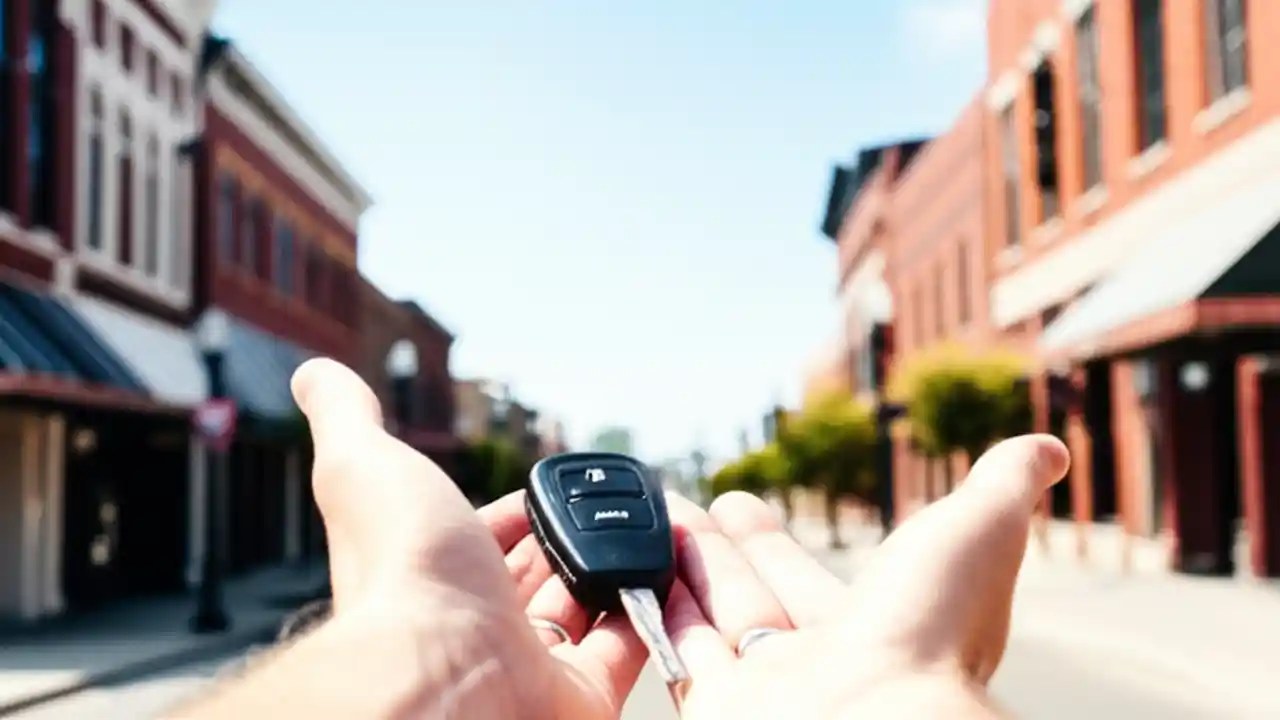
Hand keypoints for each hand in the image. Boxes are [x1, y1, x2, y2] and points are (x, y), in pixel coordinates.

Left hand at [291, 359, 645, 718]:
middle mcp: (476, 627)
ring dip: (618, 571)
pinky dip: (651, 613)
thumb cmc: (403, 568)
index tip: (556, 487)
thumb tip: (316, 374)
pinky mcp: (579, 697)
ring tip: (647, 532)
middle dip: (573, 541)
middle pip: (539, 577)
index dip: (522, 511)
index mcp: (432, 576)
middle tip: (611, 510)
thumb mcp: (362, 465)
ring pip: (586, 611)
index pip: (487, 539)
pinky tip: (665, 574)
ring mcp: (529, 667)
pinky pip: (627, 649)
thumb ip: (346, 418)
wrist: (445, 668)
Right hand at [665, 435, 1068, 717]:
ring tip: (652, 520)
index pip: (806, 578)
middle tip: (681, 506)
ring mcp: (766, 689)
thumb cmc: (932, 634)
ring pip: (711, 617)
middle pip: (751, 594)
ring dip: (681, 566)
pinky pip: (680, 651)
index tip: (737, 503)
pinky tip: (633, 573)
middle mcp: (818, 663)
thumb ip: (1002, 486)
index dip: (767, 542)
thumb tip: (1049, 448)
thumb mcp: (979, 533)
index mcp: (874, 628)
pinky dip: (657, 610)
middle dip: (717, 549)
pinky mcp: (719, 706)